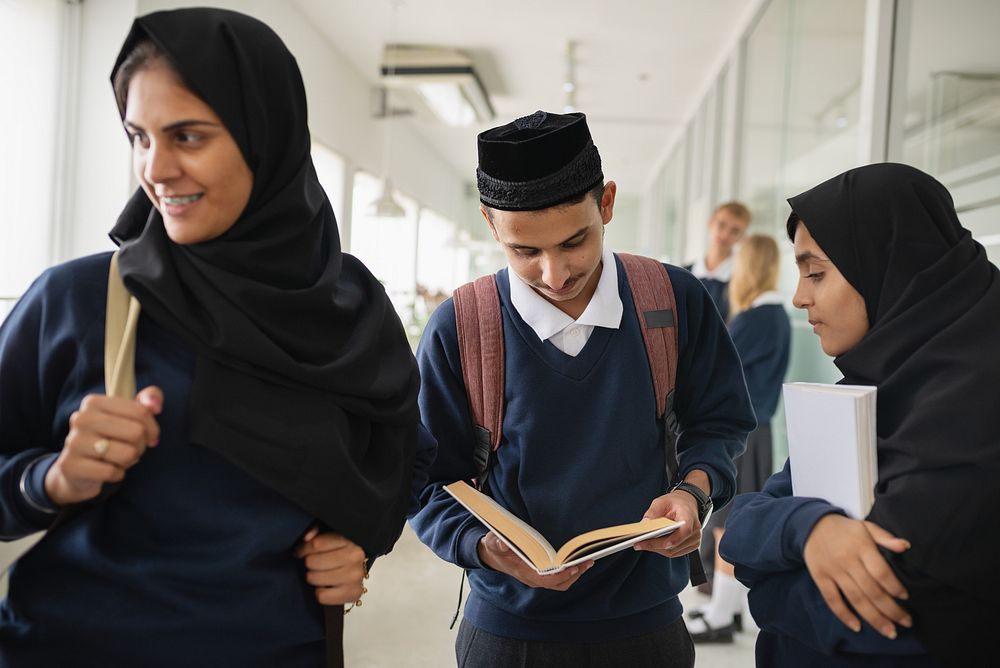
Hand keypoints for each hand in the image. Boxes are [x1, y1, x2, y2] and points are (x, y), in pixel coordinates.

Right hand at [44, 386, 162, 505]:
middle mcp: (81, 419)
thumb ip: (148, 398)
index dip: (152, 428)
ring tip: (118, 459)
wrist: (75, 470)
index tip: (149, 436)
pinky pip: (112, 472)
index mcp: (94, 402)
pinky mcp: (71, 466)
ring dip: (129, 461)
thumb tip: (155, 406)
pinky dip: (116, 474)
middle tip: (131, 449)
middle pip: (136, 433)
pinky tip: (107, 470)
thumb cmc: (108, 438)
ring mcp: (73, 442)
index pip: (141, 412)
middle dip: (141, 445)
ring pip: (127, 454)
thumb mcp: (128, 414)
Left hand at [296, 528, 367, 605]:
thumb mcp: (328, 535)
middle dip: (308, 563)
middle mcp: (356, 556)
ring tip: (319, 574)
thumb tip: (307, 536)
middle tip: (312, 563)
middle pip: (313, 562)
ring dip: (313, 577)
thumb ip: (316, 530)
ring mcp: (356, 576)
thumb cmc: (339, 551)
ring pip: (316, 579)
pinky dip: (321, 592)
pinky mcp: (354, 593)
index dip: (302, 549)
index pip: (316, 544)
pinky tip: (326, 586)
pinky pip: (322, 596)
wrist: (357, 568)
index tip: (300, 552)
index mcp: (349, 539)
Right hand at [477, 532, 592, 589]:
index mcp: (525, 573)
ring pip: (561, 582)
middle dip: (574, 574)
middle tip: (588, 561)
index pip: (546, 580)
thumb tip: (504, 543)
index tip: (573, 567)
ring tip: (587, 562)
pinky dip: (570, 572)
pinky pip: (559, 578)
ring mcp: (538, 577)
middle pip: (559, 583)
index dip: (561, 575)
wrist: (492, 555)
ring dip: (575, 574)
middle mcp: (533, 578)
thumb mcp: (493, 542)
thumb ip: (498, 542)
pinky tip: (577, 562)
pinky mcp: (541, 574)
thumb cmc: (495, 548)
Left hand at [633, 488, 701, 556]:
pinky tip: (649, 545)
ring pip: (673, 551)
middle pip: (675, 544)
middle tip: (638, 544)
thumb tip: (644, 525)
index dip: (675, 538)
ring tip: (640, 544)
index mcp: (689, 516)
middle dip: (655, 545)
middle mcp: (695, 530)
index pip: (686, 530)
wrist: (686, 504)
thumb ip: (653, 512)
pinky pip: (674, 552)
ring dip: (656, 549)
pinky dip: (661, 550)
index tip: (664, 543)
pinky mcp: (690, 546)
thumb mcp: (661, 501)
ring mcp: (694, 540)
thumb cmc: (675, 503)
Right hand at [803, 514, 912, 638]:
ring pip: (855, 599)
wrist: (811, 525)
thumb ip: (886, 537)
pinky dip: (844, 615)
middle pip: (871, 590)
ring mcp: (832, 570)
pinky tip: (857, 627)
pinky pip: (832, 599)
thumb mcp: (866, 527)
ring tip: (889, 632)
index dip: (895, 587)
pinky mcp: (820, 577)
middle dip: (891, 610)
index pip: (881, 572)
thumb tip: (906, 546)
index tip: (906, 597)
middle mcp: (847, 560)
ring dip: (874, 618)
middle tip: (906, 623)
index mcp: (861, 546)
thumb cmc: (845, 529)